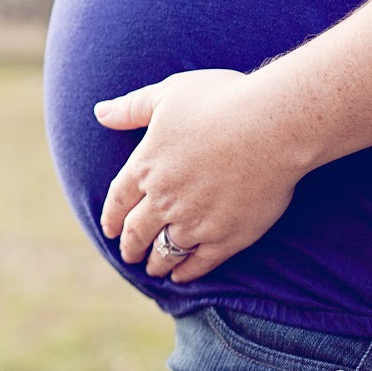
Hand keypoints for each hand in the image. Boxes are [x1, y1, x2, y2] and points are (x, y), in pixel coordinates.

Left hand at [94, 68, 311, 283]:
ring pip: (165, 252)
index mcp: (146, 166)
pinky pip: (199, 263)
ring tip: (153, 269)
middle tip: (129, 254)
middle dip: (130, 246)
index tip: (109, 229)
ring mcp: (195, 222)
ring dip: (155, 263)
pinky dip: (186, 272)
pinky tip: (182, 275)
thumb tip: (100, 112)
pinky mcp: (227, 237)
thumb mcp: (168, 94)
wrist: (271, 126)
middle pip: (137, 231)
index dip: (112, 217)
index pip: (118, 200)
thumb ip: (131, 108)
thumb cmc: (220, 101)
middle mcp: (164, 200)